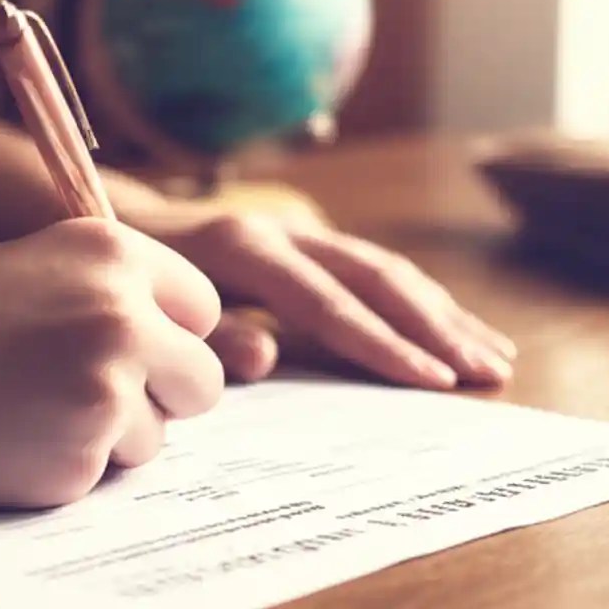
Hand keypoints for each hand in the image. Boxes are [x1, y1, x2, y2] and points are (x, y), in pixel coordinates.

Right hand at [0, 218, 222, 511]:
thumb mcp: (30, 268)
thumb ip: (110, 295)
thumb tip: (181, 346)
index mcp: (114, 252)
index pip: (201, 308)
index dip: (167, 334)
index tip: (124, 345)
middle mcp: (126, 316)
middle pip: (202, 379)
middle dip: (160, 394)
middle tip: (82, 391)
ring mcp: (107, 390)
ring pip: (157, 434)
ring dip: (108, 434)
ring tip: (22, 407)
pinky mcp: (78, 458)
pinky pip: (105, 473)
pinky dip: (65, 468)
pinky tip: (3, 441)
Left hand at [128, 205, 515, 388]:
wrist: (113, 226)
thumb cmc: (129, 282)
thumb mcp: (150, 308)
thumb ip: (204, 334)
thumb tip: (263, 357)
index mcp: (242, 248)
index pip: (326, 303)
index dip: (381, 343)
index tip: (432, 382)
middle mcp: (282, 231)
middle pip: (374, 278)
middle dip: (434, 328)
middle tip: (487, 373)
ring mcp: (299, 232)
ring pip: (386, 270)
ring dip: (442, 314)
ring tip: (494, 357)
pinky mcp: (307, 243)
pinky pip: (375, 270)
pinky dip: (421, 301)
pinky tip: (456, 328)